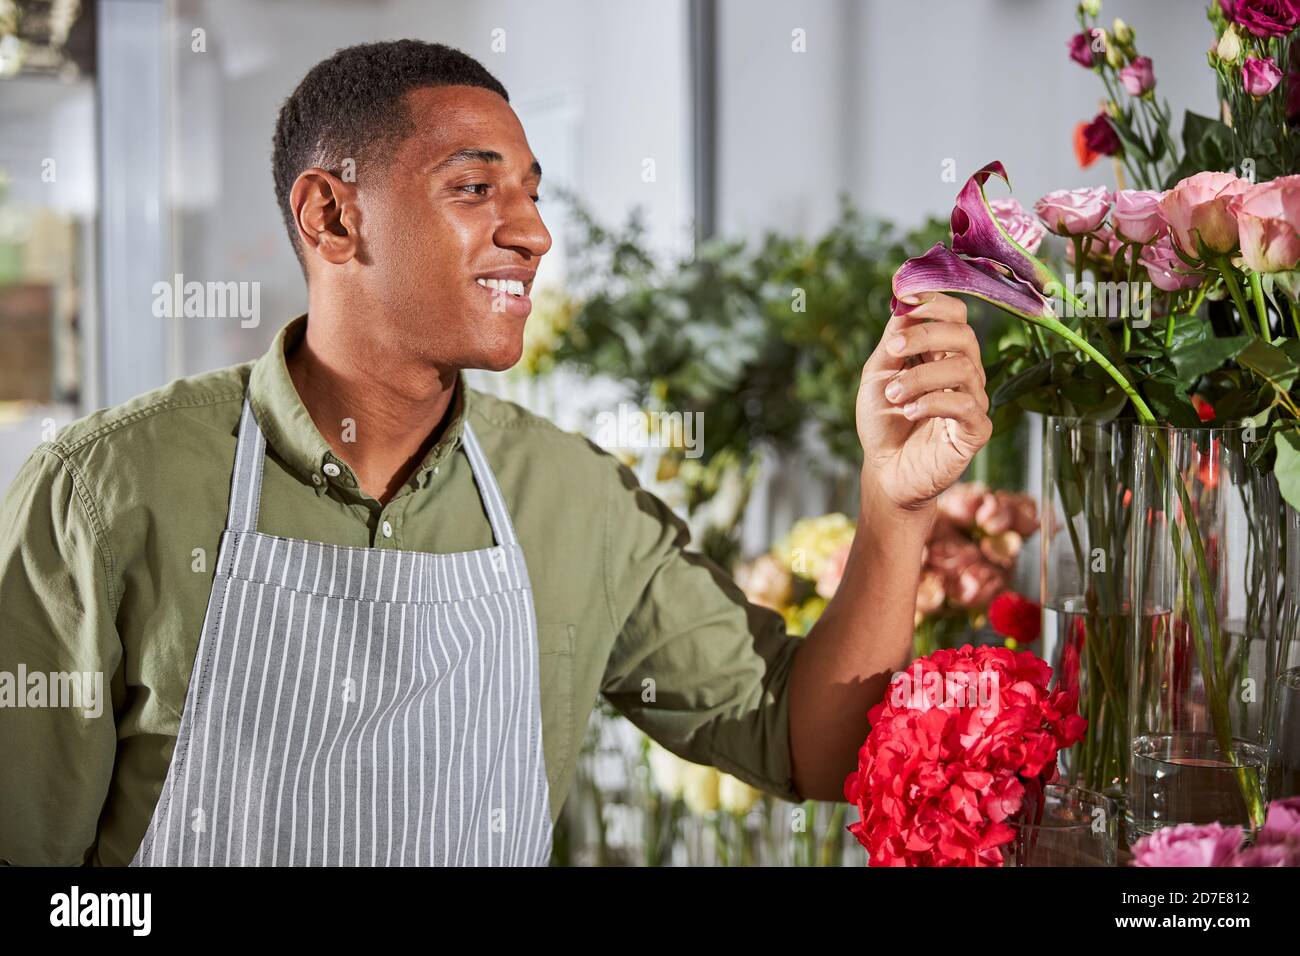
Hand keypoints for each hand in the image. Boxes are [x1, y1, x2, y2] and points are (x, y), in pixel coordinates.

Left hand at [856, 292, 991, 512]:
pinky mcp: (976, 431)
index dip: (935, 300)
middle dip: (925, 334)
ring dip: (920, 376)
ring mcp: (973, 400)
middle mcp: (963, 372)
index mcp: (941, 354)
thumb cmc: (883, 423)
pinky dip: (933, 402)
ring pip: (962, 368)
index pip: (954, 314)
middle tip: (893, 349)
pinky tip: (909, 411)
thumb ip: (893, 341)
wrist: (885, 472)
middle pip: (963, 334)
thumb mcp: (878, 375)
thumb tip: (904, 303)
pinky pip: (966, 405)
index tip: (904, 296)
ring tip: (892, 395)